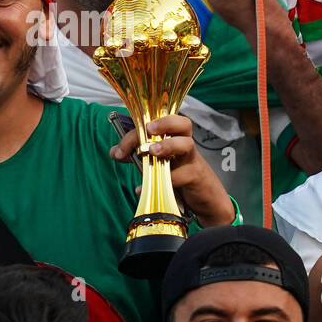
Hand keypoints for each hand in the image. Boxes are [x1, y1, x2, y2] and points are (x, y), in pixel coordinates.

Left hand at [110, 114, 235, 226]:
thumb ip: (137, 156)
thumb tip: (115, 152)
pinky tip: (143, 188)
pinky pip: (183, 175)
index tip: (121, 147)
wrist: (206, 199)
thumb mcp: (157, 165)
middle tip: (148, 130)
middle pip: (183, 123)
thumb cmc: (181, 178)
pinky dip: (164, 180)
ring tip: (152, 152)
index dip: (139, 129)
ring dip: (168, 145)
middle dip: (164, 123)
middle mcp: (185, 145)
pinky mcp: (196, 177)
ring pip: (187, 144)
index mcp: (175, 138)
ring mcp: (193, 160)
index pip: (161, 122)